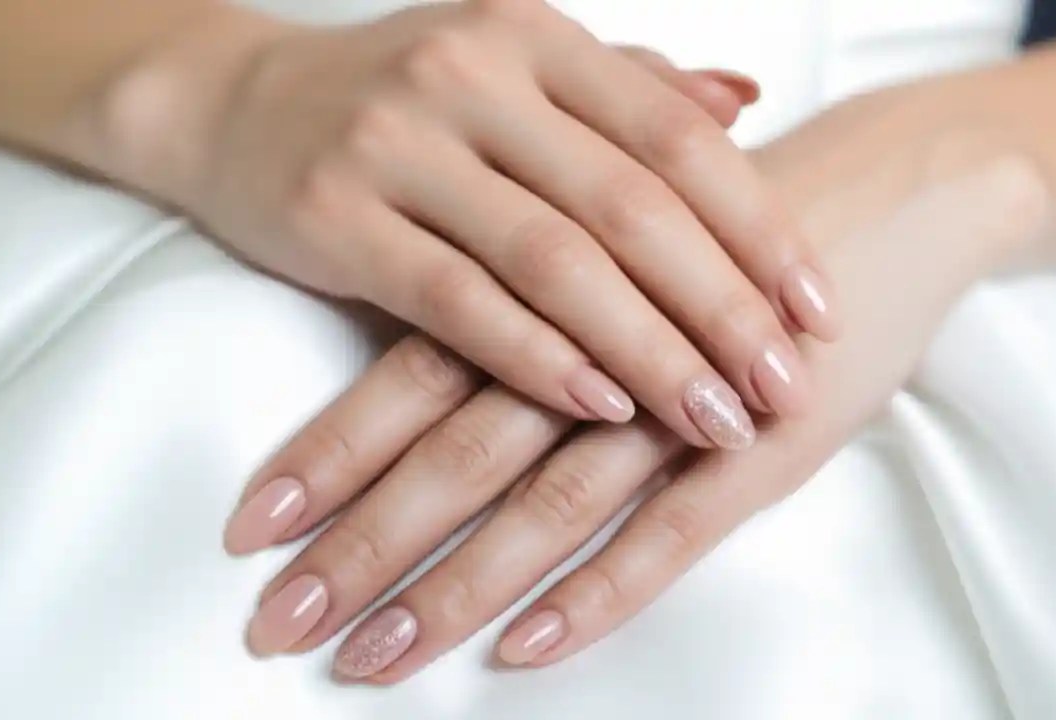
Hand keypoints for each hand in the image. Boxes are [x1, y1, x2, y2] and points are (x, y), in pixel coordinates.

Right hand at [92, 0, 839, 449]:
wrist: (239, 102)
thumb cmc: (406, 97)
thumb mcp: (520, 67)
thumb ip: (631, 88)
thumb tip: (746, 105)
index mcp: (538, 38)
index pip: (676, 139)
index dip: (757, 228)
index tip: (817, 309)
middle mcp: (475, 75)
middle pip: (629, 206)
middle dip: (720, 308)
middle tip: (783, 388)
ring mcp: (398, 143)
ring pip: (550, 260)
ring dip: (644, 351)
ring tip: (712, 420)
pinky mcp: (333, 216)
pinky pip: (453, 300)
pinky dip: (533, 358)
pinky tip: (599, 407)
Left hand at [230, 80, 1047, 676]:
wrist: (888, 192)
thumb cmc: (731, 224)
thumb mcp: (619, 236)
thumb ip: (525, 291)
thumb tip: (417, 359)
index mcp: (549, 289)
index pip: (409, 375)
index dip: (326, 454)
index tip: (249, 529)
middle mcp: (596, 346)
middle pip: (453, 453)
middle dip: (361, 545)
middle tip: (280, 622)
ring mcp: (680, 401)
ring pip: (544, 503)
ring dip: (454, 589)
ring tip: (374, 657)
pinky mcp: (760, 449)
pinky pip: (665, 534)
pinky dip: (594, 593)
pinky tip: (525, 649)